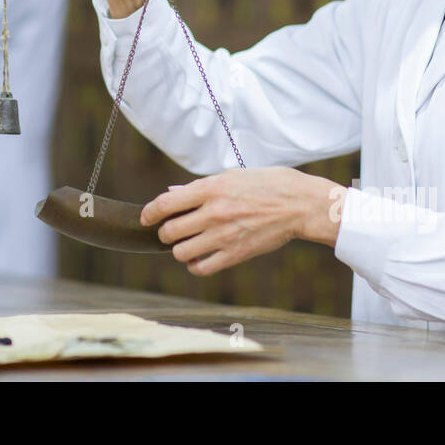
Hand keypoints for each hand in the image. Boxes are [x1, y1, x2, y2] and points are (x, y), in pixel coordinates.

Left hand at [140, 167, 346, 275]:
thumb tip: (172, 192)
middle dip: (165, 232)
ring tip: (187, 244)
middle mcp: (213, 212)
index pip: (166, 203)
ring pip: (180, 252)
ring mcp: (224, 235)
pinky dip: (195, 265)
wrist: (299, 204)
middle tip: (172, 230)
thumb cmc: (266, 185)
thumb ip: (199, 187)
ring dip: (179, 249)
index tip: (146, 217)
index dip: (149, 212)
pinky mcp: (236, 254)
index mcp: (211, 188)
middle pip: (169, 231)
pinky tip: (199, 257)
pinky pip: (201, 268)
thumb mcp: (231, 176)